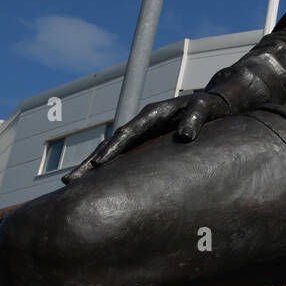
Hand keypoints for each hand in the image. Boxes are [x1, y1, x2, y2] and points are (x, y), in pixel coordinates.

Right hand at [61, 92, 230, 183]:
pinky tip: (99, 183)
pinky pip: (125, 155)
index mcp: (153, 114)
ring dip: (94, 166)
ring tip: (73, 184)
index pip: (127, 134)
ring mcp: (144, 132)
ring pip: (114, 150)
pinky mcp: (149, 141)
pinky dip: (110, 167)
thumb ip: (194, 119)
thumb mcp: (205, 109)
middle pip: (112, 143)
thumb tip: (184, 136)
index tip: (96, 165)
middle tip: (69, 181)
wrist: (217, 102)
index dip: (111, 149)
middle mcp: (143, 122)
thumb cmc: (211, 106)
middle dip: (91, 162)